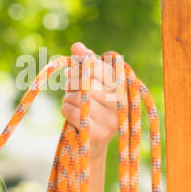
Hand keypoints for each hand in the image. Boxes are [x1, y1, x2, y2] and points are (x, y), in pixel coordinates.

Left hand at [62, 41, 123, 160]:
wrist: (91, 146)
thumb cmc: (90, 109)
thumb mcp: (89, 85)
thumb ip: (86, 65)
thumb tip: (77, 46)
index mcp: (123, 88)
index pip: (104, 67)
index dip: (86, 62)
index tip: (75, 63)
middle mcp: (123, 104)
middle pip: (89, 81)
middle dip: (74, 82)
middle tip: (72, 89)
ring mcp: (113, 120)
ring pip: (79, 97)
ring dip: (69, 99)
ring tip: (75, 105)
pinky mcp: (100, 134)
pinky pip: (73, 112)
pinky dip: (67, 111)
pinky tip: (74, 117)